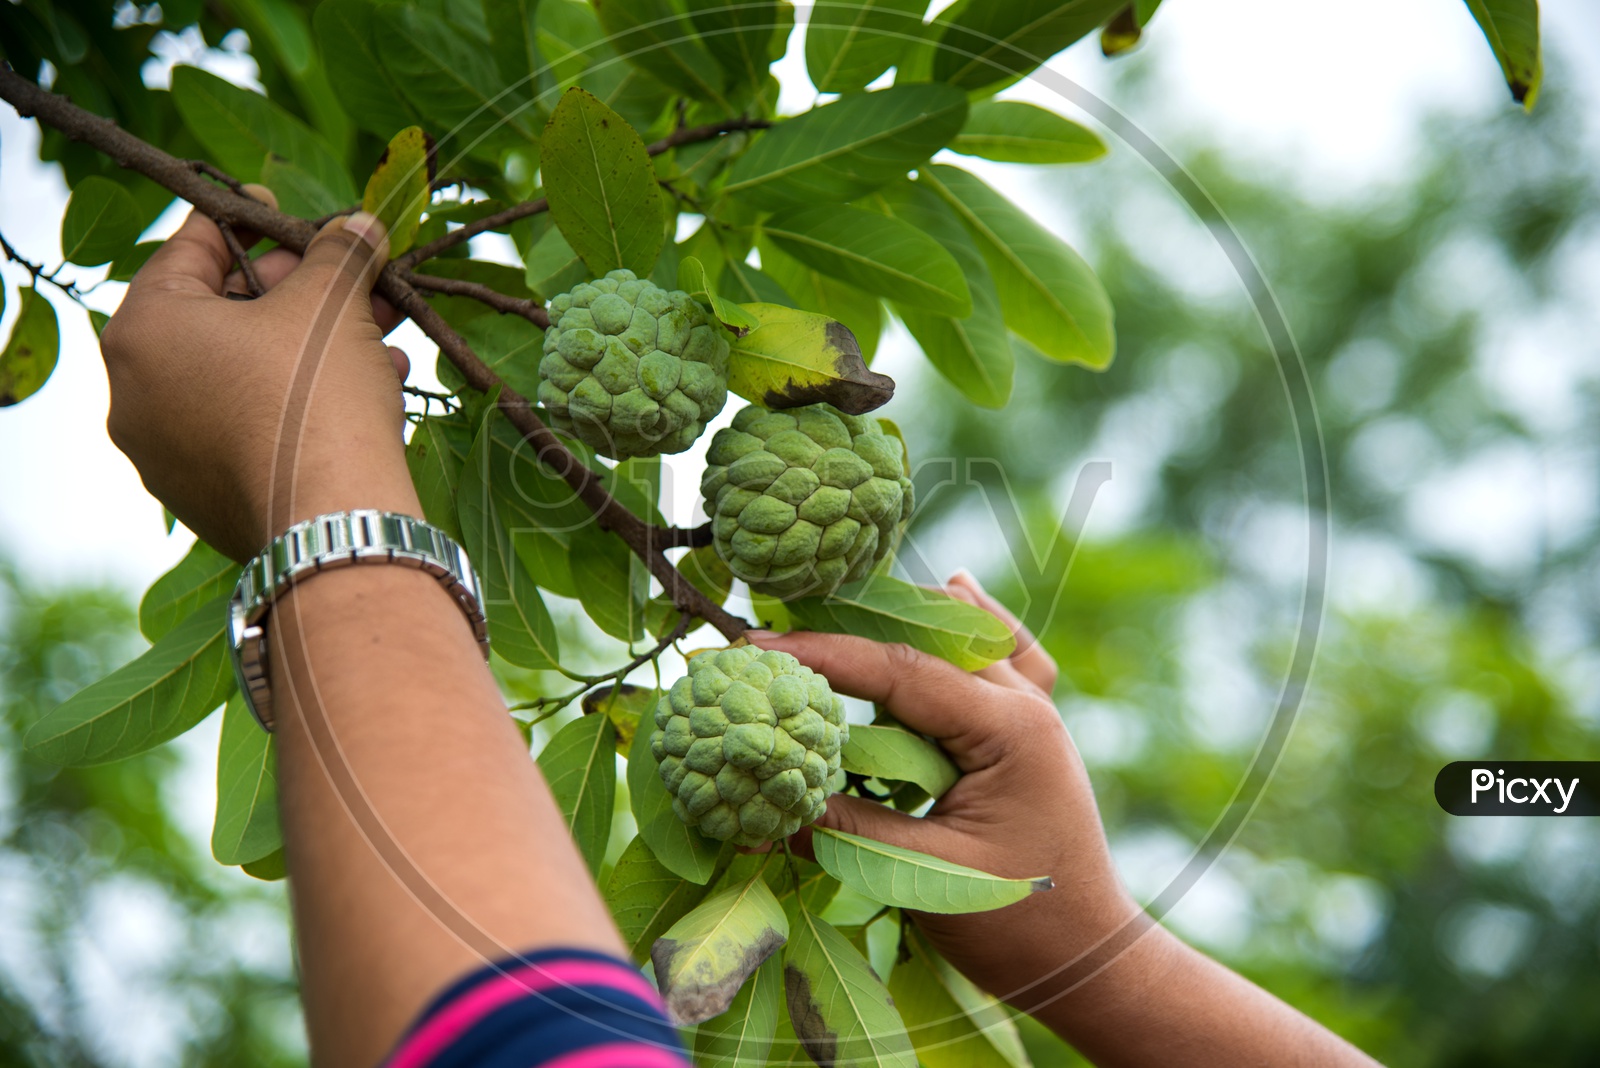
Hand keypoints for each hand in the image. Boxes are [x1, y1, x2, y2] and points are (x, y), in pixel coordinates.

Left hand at [100, 187, 418, 560]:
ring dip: (315, 346)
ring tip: (382, 334)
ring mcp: (166, 453)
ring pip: (245, 374)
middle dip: (301, 292)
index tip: (291, 212)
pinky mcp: (206, 496)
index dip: (251, 221)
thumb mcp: (331, 302)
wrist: (334, 524)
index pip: (192, 247)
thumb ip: (340, 252)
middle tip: (355, 278)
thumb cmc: (316, 395)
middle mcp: (136, 392)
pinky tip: (372, 388)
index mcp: (142, 329)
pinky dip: (303, 401)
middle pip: (223, 315)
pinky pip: (253, 426)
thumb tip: (360, 225)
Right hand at [751, 572, 1139, 1011]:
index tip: (756, 648)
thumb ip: (843, 832)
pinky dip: (973, 626)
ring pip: (965, 637)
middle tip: (774, 622)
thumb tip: (758, 807)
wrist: (1093, 962)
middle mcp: (1023, 705)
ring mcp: (1032, 713)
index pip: (901, 671)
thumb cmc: (1020, 928)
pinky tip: (954, 587)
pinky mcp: (1028, 731)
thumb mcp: (924, 879)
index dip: (824, 656)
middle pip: (928, 639)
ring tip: (826, 608)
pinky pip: (1006, 657)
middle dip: (850, 627)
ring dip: (898, 623)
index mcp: (1008, 730)